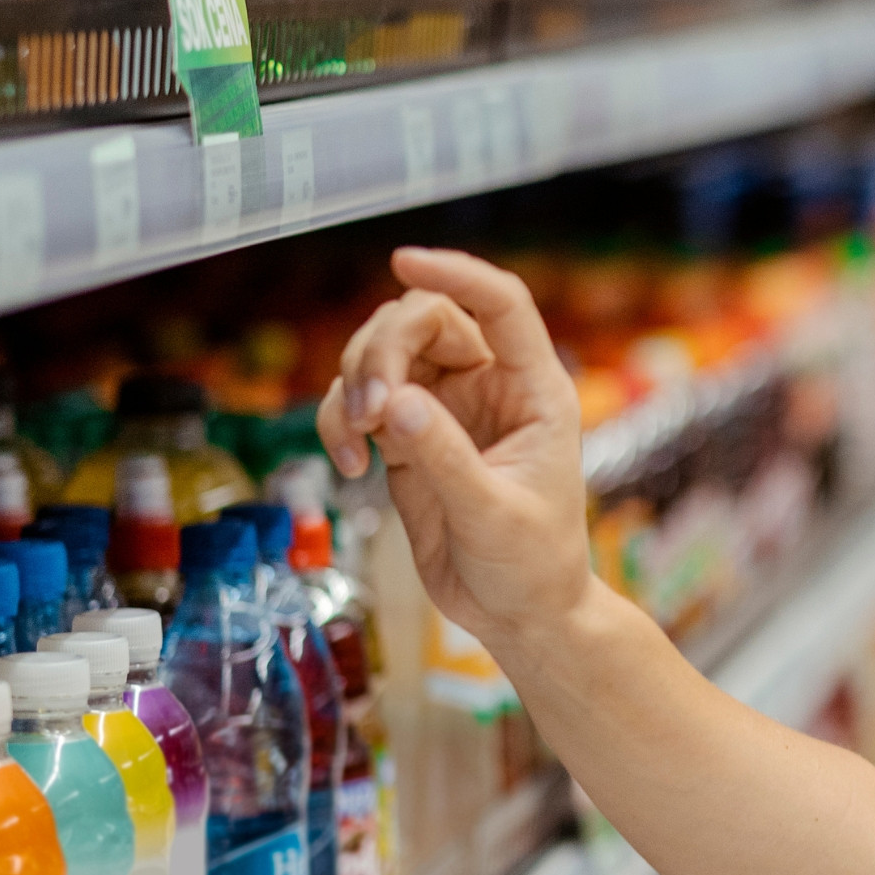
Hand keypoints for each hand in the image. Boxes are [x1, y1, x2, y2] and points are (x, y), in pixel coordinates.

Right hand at [316, 247, 596, 643]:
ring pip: (384, 353)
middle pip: (424, 320)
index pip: (501, 304)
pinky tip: (351, 462)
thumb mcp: (492, 514)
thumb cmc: (530, 564)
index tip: (404, 260)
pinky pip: (359, 400)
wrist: (516, 614)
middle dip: (383, 351)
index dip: (457, 274)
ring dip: (355, 383)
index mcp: (534, 388)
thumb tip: (396, 402)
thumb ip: (444, 457)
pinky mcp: (407, 437)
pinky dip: (341, 418)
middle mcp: (489, 386)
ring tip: (359, 443)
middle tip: (370, 409)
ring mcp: (445, 408)